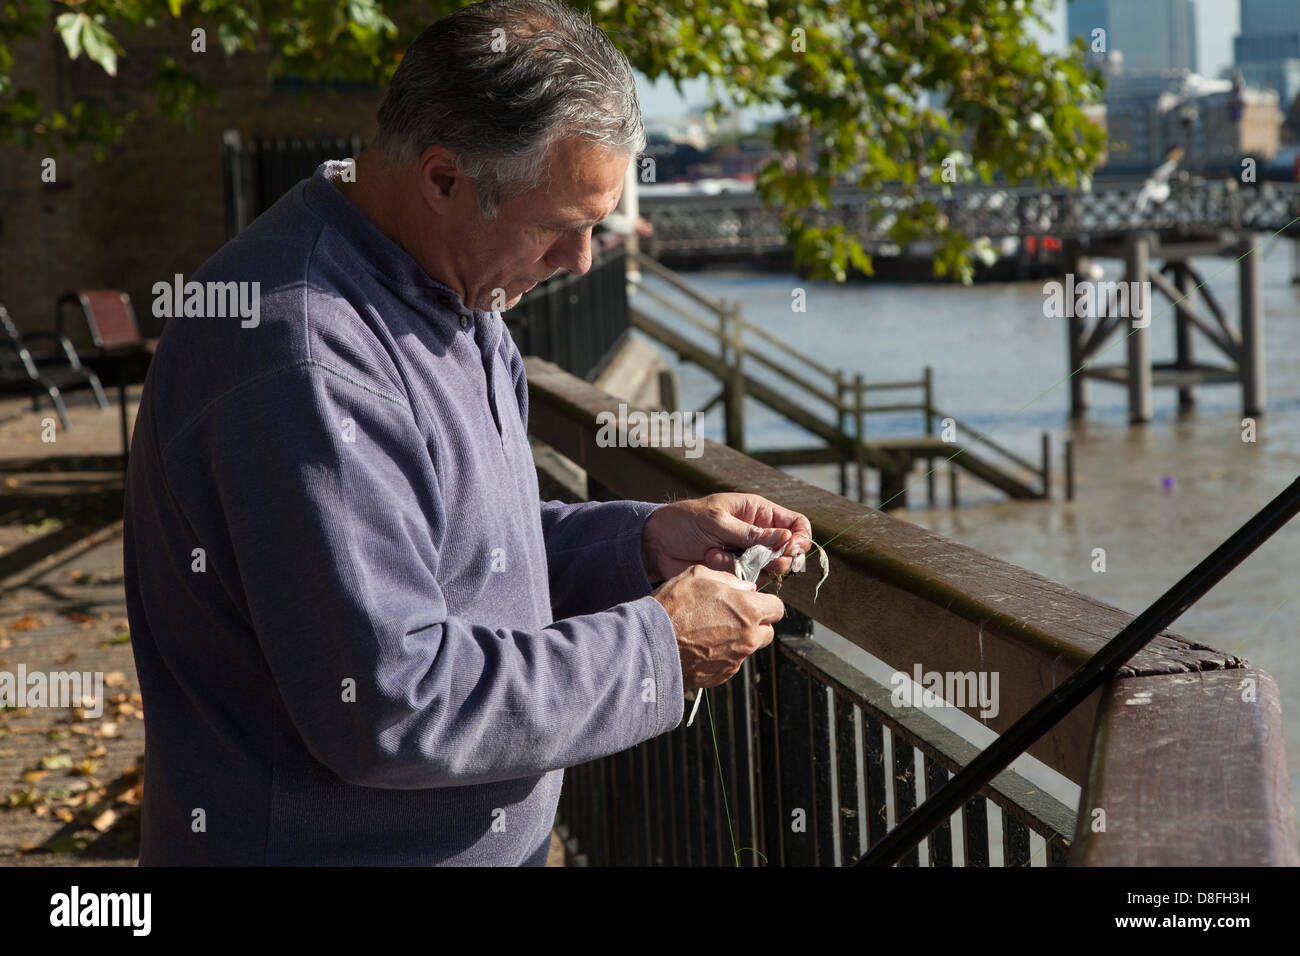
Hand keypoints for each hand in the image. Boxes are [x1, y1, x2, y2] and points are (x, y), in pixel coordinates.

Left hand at [641, 493, 812, 583]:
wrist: (656, 543)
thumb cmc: (685, 521)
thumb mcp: (718, 521)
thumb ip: (752, 534)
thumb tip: (788, 539)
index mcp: (758, 512)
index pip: (796, 524)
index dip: (800, 537)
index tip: (792, 549)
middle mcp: (757, 534)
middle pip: (788, 552)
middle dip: (775, 557)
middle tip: (756, 557)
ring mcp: (747, 555)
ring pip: (768, 569)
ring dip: (747, 565)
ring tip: (718, 553)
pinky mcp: (734, 573)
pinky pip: (747, 580)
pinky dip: (730, 572)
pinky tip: (710, 559)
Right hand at [652, 565, 785, 688]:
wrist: (651, 643)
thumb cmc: (673, 606)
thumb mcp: (700, 576)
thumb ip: (729, 579)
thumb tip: (745, 587)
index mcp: (749, 610)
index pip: (777, 608)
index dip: (765, 603)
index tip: (753, 602)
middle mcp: (749, 638)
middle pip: (767, 632)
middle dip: (755, 624)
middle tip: (731, 616)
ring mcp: (736, 659)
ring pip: (747, 647)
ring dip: (737, 639)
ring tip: (708, 631)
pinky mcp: (722, 675)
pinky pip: (730, 662)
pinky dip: (720, 655)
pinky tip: (700, 646)